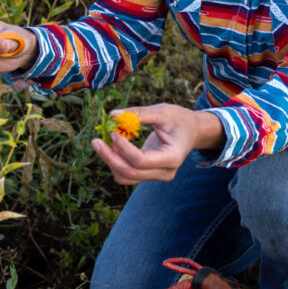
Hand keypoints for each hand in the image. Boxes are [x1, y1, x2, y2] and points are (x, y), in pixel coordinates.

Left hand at [93, 103, 225, 184]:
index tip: (112, 132)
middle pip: (131, 173)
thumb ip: (139, 114)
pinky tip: (110, 147)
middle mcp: (165, 172)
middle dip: (110, 158)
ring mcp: (157, 176)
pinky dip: (115, 162)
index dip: (123, 148)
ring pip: (126, 177)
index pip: (141, 161)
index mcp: (172, 157)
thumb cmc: (179, 120)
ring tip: (102, 142)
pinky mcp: (148, 175)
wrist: (192, 131)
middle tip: (95, 141)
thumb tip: (113, 115)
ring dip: (110, 161)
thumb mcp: (162, 111)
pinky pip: (126, 174)